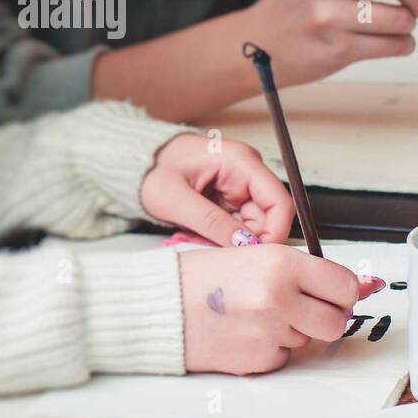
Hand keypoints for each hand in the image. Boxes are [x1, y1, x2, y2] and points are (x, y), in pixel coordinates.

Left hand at [140, 133, 293, 245]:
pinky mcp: (233, 198)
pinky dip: (221, 236)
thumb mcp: (176, 200)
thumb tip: (244, 245)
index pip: (279, 201)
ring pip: (252, 226)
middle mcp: (248, 172)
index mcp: (241, 162)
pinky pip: (238, 225)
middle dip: (245, 240)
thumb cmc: (153, 170)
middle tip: (213, 250)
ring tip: (195, 238)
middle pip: (268, 217)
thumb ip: (212, 223)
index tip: (257, 256)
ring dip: (229, 240)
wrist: (138, 162)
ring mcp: (241, 185)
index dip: (275, 232)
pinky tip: (198, 234)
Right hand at [178, 245, 382, 374]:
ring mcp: (268, 332)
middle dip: (324, 317)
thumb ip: (306, 272)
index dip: (344, 293)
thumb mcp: (257, 256)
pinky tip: (243, 333)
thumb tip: (363, 286)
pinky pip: (282, 358)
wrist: (156, 307)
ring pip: (307, 339)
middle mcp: (278, 297)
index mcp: (281, 263)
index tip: (337, 295)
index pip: (344, 285)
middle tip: (300, 308)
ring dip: (291, 331)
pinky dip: (270, 349)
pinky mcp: (256, 360)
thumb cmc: (201, 277)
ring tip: (254, 314)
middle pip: (335, 321)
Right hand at [244, 0, 417, 87]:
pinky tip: (392, 41)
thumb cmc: (300, 4)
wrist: (259, 43)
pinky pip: (395, 45)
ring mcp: (332, 16)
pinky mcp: (340, 49)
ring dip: (409, 24)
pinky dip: (404, 45)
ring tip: (397, 24)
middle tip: (414, 4)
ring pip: (402, 18)